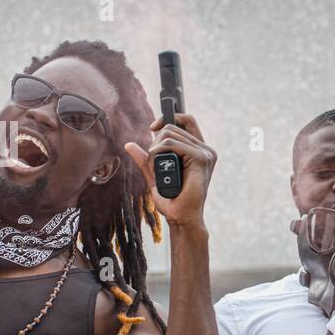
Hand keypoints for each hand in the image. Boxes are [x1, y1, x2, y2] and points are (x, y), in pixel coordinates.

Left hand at [125, 112, 216, 227]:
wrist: (182, 218)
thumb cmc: (173, 201)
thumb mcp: (155, 175)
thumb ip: (145, 160)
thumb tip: (129, 145)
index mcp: (199, 150)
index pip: (187, 120)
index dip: (169, 117)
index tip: (153, 127)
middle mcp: (205, 149)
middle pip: (174, 125)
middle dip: (157, 140)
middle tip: (153, 161)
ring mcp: (206, 153)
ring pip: (170, 132)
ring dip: (156, 148)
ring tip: (157, 168)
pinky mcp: (201, 159)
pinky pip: (172, 143)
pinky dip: (159, 152)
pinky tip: (158, 166)